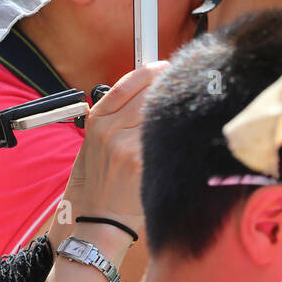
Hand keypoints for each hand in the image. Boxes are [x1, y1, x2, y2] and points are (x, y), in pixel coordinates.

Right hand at [52, 64, 167, 244]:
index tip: (165, 67)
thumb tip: (149, 89)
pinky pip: (166, 138)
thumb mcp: (96, 140)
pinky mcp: (143, 162)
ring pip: (160, 115)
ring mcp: (127, 146)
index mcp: (97, 120)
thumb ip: (116, 114)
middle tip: (182, 85)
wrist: (100, 214)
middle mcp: (110, 130)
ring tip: (185, 110)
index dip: (150, 71)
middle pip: (149, 94)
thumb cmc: (101, 177)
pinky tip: (184, 134)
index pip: (127, 83)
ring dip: (176, 110)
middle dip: (168, 87)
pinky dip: (178, 133)